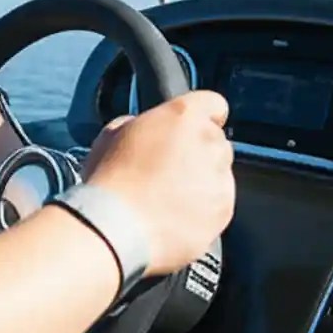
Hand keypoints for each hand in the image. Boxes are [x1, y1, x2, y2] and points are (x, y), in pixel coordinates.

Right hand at [82, 90, 234, 276]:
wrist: (115, 229)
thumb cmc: (109, 182)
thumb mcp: (113, 134)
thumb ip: (141, 124)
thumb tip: (143, 130)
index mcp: (184, 116)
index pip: (214, 104)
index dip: (201, 117)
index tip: (189, 131)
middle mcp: (210, 143)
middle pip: (217, 142)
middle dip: (198, 153)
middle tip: (168, 171)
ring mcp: (220, 179)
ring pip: (220, 175)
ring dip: (202, 183)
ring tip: (169, 199)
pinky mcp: (223, 211)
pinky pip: (219, 206)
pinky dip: (204, 211)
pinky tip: (175, 217)